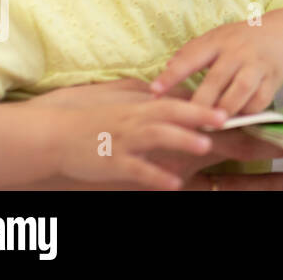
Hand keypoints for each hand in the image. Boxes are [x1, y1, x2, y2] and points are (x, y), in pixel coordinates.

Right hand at [47, 99, 227, 190]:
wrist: (56, 137)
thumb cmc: (94, 123)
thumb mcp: (123, 107)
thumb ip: (150, 103)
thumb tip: (178, 98)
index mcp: (140, 107)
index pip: (175, 101)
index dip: (201, 103)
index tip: (226, 106)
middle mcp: (135, 120)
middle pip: (170, 112)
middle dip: (199, 115)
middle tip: (225, 119)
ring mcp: (124, 140)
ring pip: (156, 136)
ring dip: (181, 140)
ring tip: (205, 146)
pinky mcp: (112, 162)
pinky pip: (136, 169)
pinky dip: (155, 175)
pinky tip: (173, 184)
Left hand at [150, 17, 282, 114]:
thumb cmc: (243, 39)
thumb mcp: (217, 37)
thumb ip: (192, 52)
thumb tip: (166, 69)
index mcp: (219, 41)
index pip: (192, 57)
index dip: (172, 75)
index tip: (154, 92)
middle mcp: (238, 51)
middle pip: (216, 78)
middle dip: (200, 102)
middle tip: (185, 121)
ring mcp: (258, 65)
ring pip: (241, 89)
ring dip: (226, 108)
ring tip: (212, 124)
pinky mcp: (274, 78)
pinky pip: (261, 99)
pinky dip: (248, 111)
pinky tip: (237, 118)